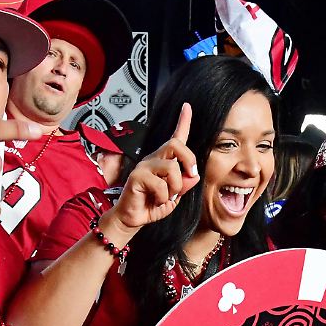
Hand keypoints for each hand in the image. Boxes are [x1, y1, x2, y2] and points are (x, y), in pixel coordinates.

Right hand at [102, 103, 199, 231]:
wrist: (133, 219)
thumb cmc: (152, 205)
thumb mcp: (175, 196)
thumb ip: (185, 184)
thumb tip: (193, 175)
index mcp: (164, 161)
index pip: (175, 137)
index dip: (183, 121)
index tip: (187, 106)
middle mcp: (153, 159)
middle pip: (176, 144)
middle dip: (189, 160)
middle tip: (190, 177)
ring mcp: (144, 166)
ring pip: (172, 167)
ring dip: (175, 187)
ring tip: (166, 197)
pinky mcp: (137, 177)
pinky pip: (161, 185)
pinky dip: (164, 198)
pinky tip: (155, 201)